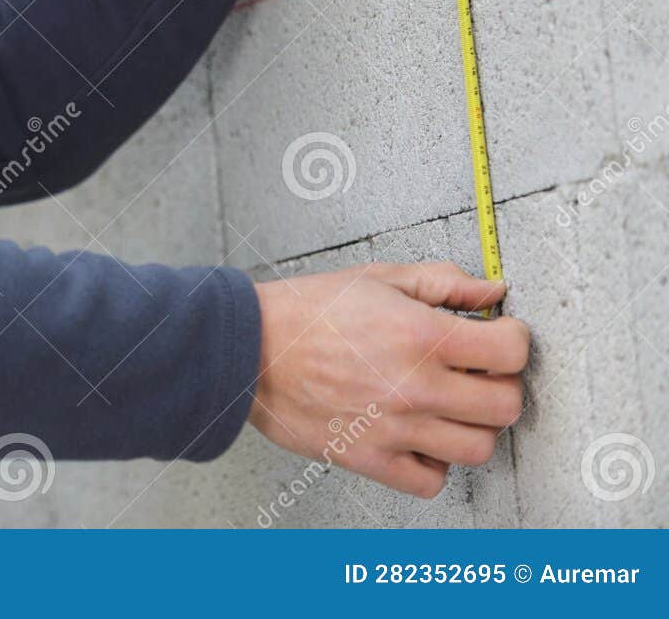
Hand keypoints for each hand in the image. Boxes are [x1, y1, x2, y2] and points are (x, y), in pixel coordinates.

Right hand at [249, 261, 528, 497]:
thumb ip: (442, 282)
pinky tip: (419, 437)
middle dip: (499, 385)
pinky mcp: (369, 458)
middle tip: (477, 373)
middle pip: (505, 406)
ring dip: (471, 426)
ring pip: (477, 448)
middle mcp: (414, 387)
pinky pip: (431, 482)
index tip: (498, 338)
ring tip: (448, 406)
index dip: (512, 340)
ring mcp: (394, 428)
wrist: (247, 348)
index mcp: (420, 335)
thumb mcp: (376, 278)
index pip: (512, 352)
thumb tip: (492, 292)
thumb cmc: (304, 312)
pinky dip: (434, 464)